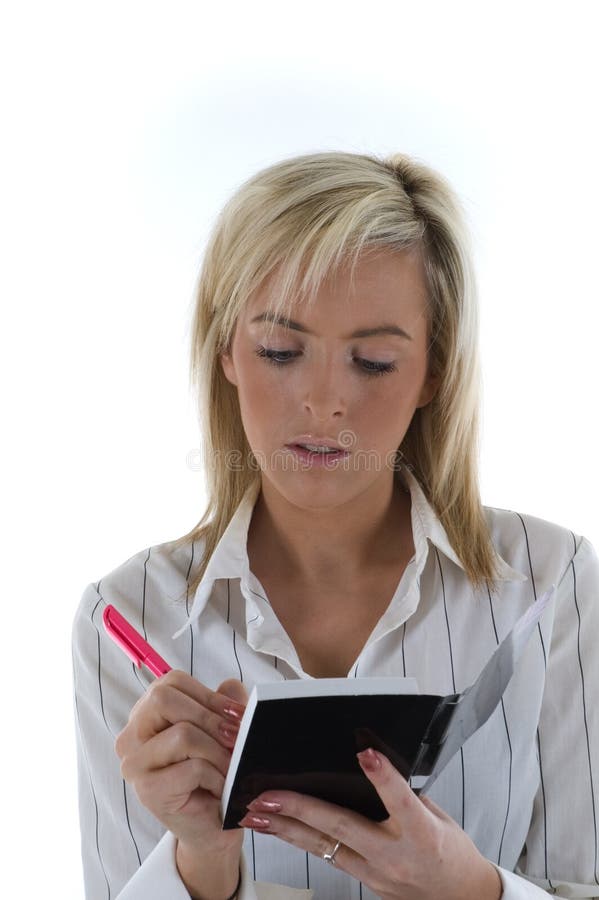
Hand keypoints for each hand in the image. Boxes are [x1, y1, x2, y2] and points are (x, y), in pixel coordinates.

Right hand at [115, 670, 247, 852]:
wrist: (210, 827)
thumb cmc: (212, 774)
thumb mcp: (219, 731)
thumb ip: (223, 704)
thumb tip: (231, 685)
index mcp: (145, 715)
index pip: (171, 682)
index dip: (208, 695)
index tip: (236, 714)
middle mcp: (131, 737)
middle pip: (164, 699)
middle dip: (210, 716)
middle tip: (236, 737)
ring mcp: (135, 765)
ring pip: (182, 734)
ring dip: (218, 751)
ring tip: (231, 765)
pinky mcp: (147, 791)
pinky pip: (192, 768)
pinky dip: (216, 776)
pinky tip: (220, 787)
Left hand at [238, 748, 502, 899]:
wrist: (460, 898)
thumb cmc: (451, 851)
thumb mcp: (438, 816)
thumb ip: (405, 794)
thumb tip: (368, 764)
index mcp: (422, 833)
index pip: (401, 801)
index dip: (383, 777)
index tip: (365, 753)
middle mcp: (395, 855)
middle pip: (343, 827)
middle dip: (300, 808)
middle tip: (267, 795)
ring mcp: (376, 873)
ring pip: (323, 846)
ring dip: (285, 828)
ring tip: (255, 814)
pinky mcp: (365, 882)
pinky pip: (327, 856)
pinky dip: (300, 840)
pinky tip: (277, 829)